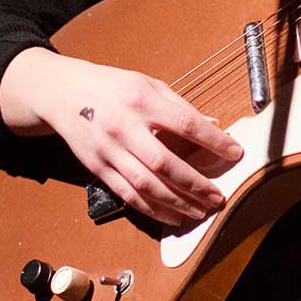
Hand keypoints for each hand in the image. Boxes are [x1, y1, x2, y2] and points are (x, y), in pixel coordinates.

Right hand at [0, 47, 243, 225]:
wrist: (64, 93)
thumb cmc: (113, 86)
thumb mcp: (148, 84)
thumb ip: (180, 106)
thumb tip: (215, 125)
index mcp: (142, 100)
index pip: (185, 123)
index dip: (213, 141)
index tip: (236, 152)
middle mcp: (125, 127)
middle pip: (165, 163)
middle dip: (196, 184)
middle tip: (218, 196)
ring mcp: (109, 151)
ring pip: (146, 186)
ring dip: (177, 203)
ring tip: (200, 211)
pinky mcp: (98, 168)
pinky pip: (128, 195)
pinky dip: (152, 209)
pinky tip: (172, 215)